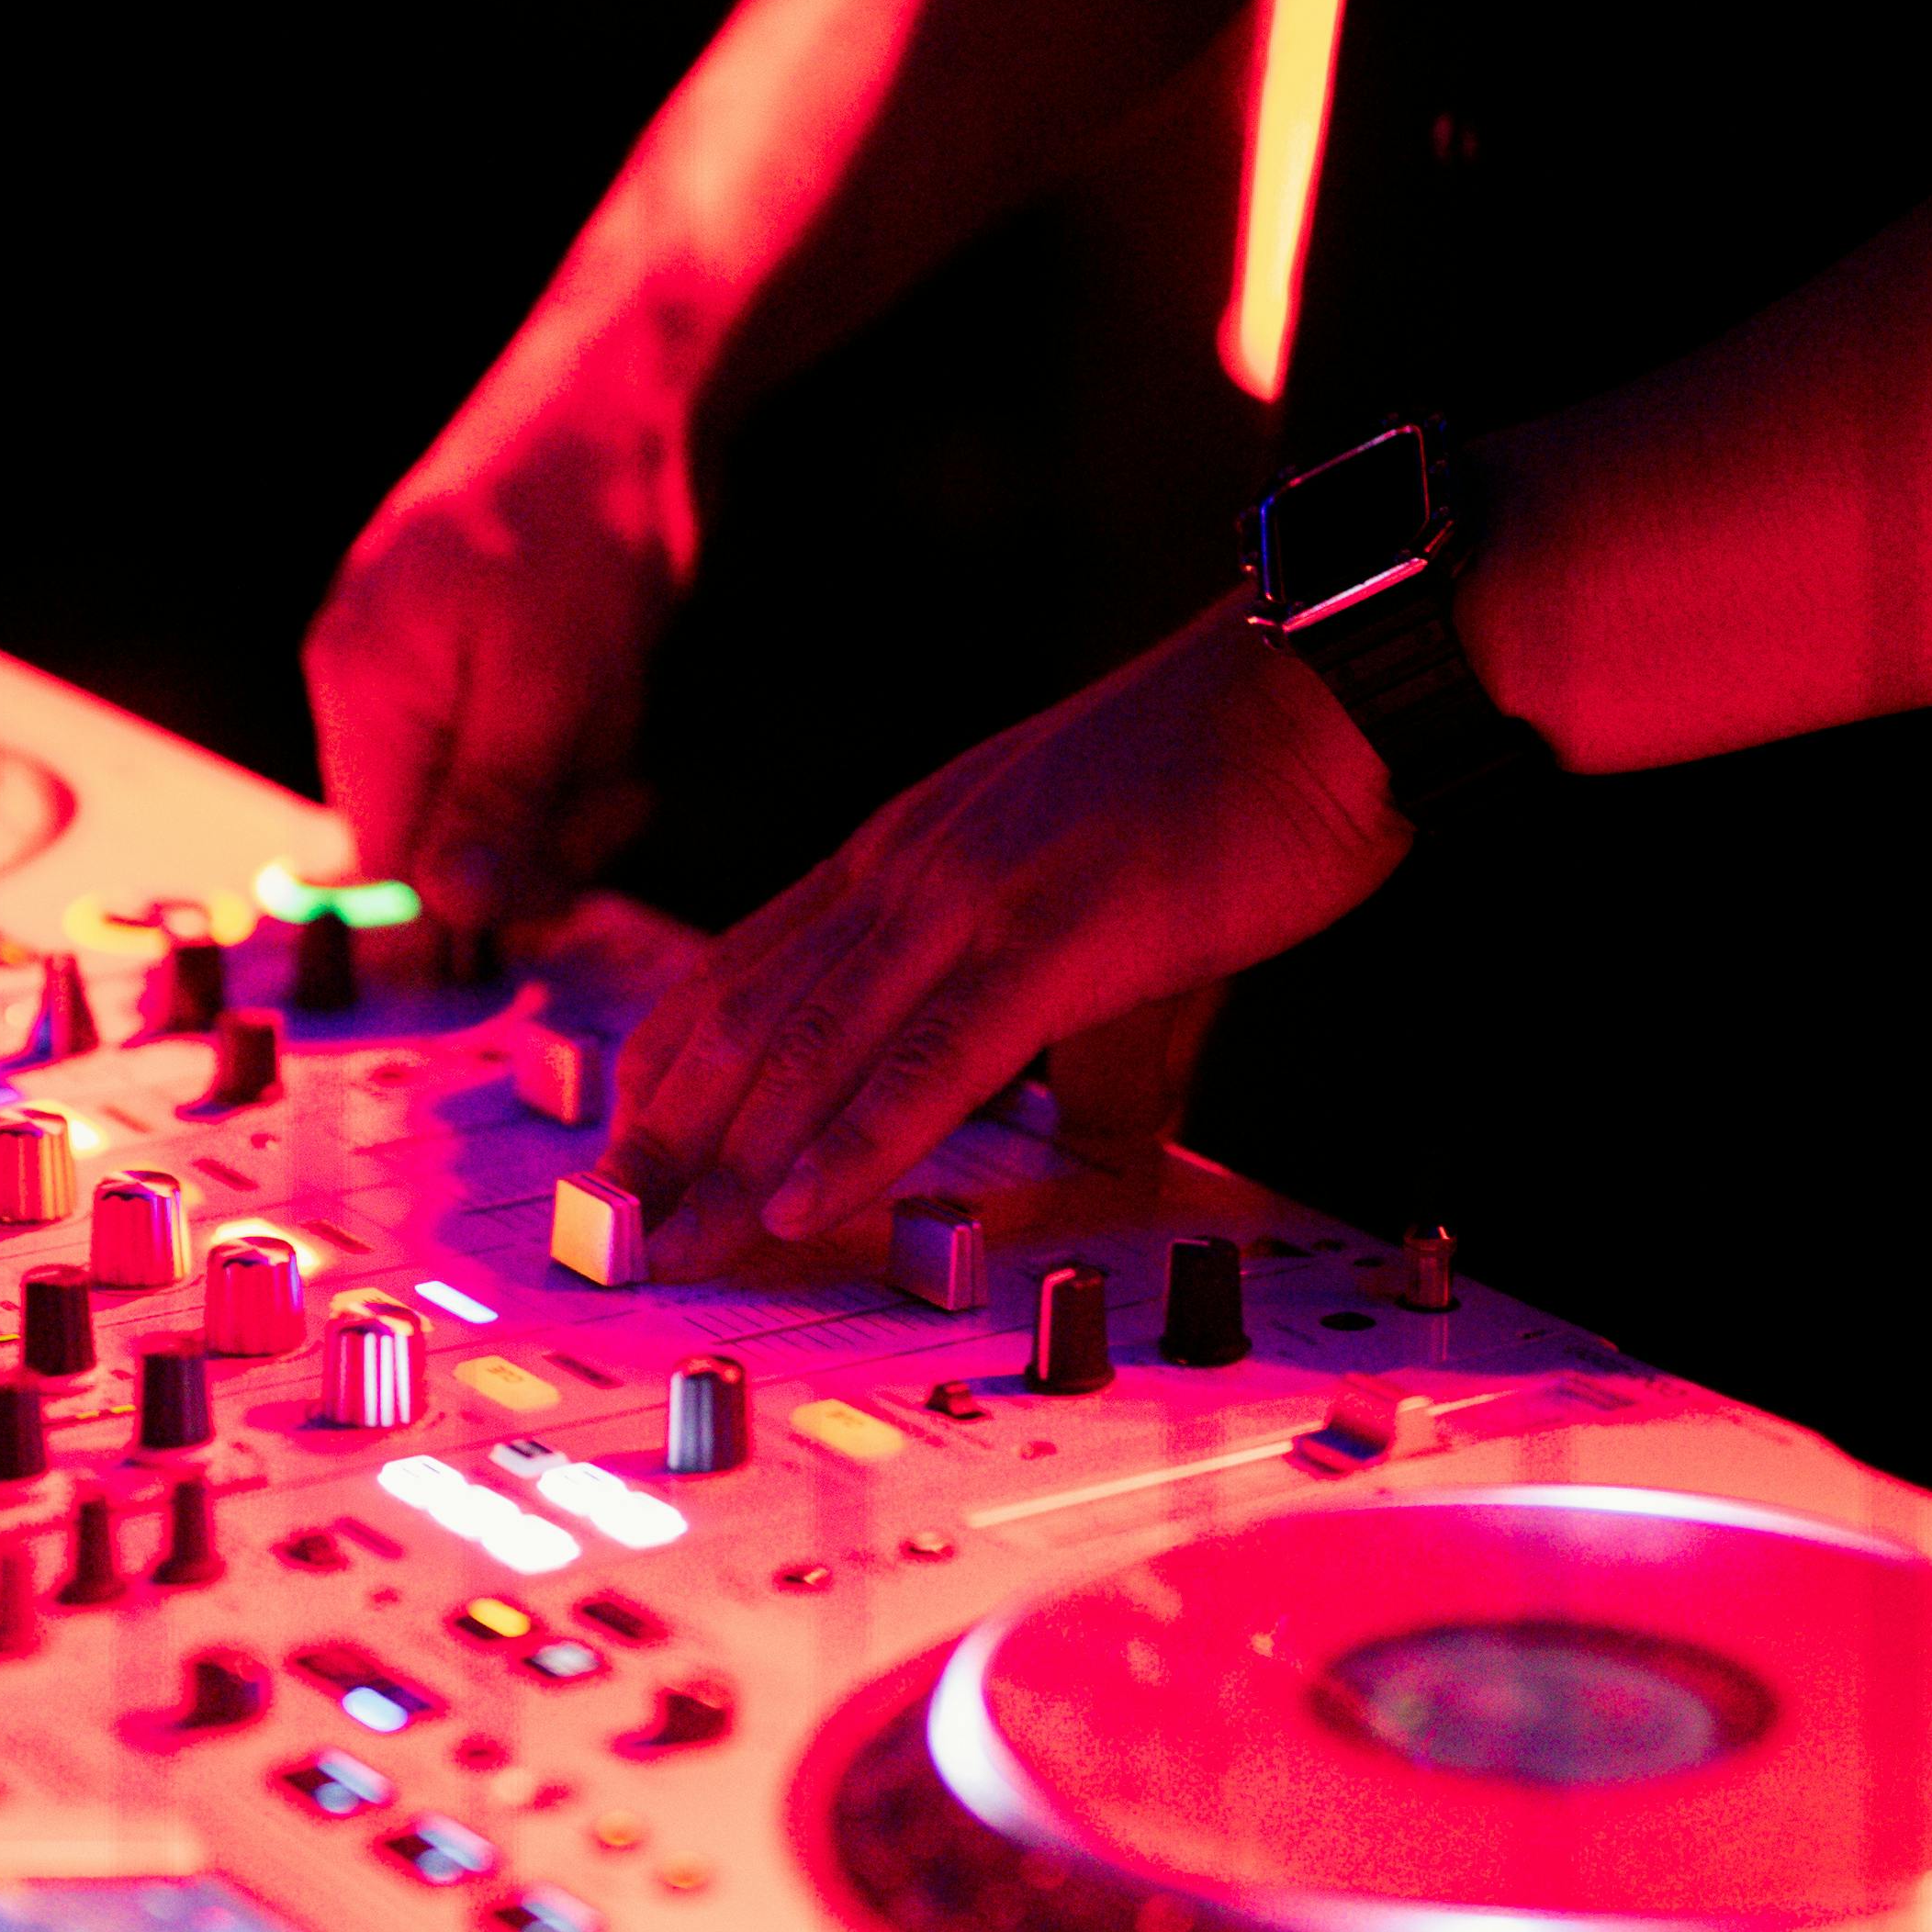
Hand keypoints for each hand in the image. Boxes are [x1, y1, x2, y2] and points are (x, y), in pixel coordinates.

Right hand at [305, 363, 700, 939]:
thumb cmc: (583, 522)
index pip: (394, 866)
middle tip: (621, 777)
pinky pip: (522, 745)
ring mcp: (422, 667)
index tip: (580, 837)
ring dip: (575, 775)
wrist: (627, 391)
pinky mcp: (476, 654)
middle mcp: (372, 686)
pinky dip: (578, 735)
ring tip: (614, 695)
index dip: (490, 883)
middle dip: (547, 822)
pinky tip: (610, 683)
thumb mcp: (550, 683)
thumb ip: (494, 802)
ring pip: (497, 796)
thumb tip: (446, 912)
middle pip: (446, 839)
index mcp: (361, 690)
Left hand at [601, 603, 1409, 1271]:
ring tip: (665, 1240)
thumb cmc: (1228, 791)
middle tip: (612, 1226)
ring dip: (725, 1152)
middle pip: (743, 1010)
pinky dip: (853, 1137)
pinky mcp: (1052, 936)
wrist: (1319, 691)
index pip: (744, 964)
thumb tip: (1098, 1143)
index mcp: (908, 851)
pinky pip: (930, 1057)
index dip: (669, 1063)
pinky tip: (797, 1202)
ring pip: (809, 1039)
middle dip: (664, 1127)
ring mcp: (971, 896)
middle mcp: (909, 867)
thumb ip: (1080, 1031)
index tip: (629, 1149)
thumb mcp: (1109, 913)